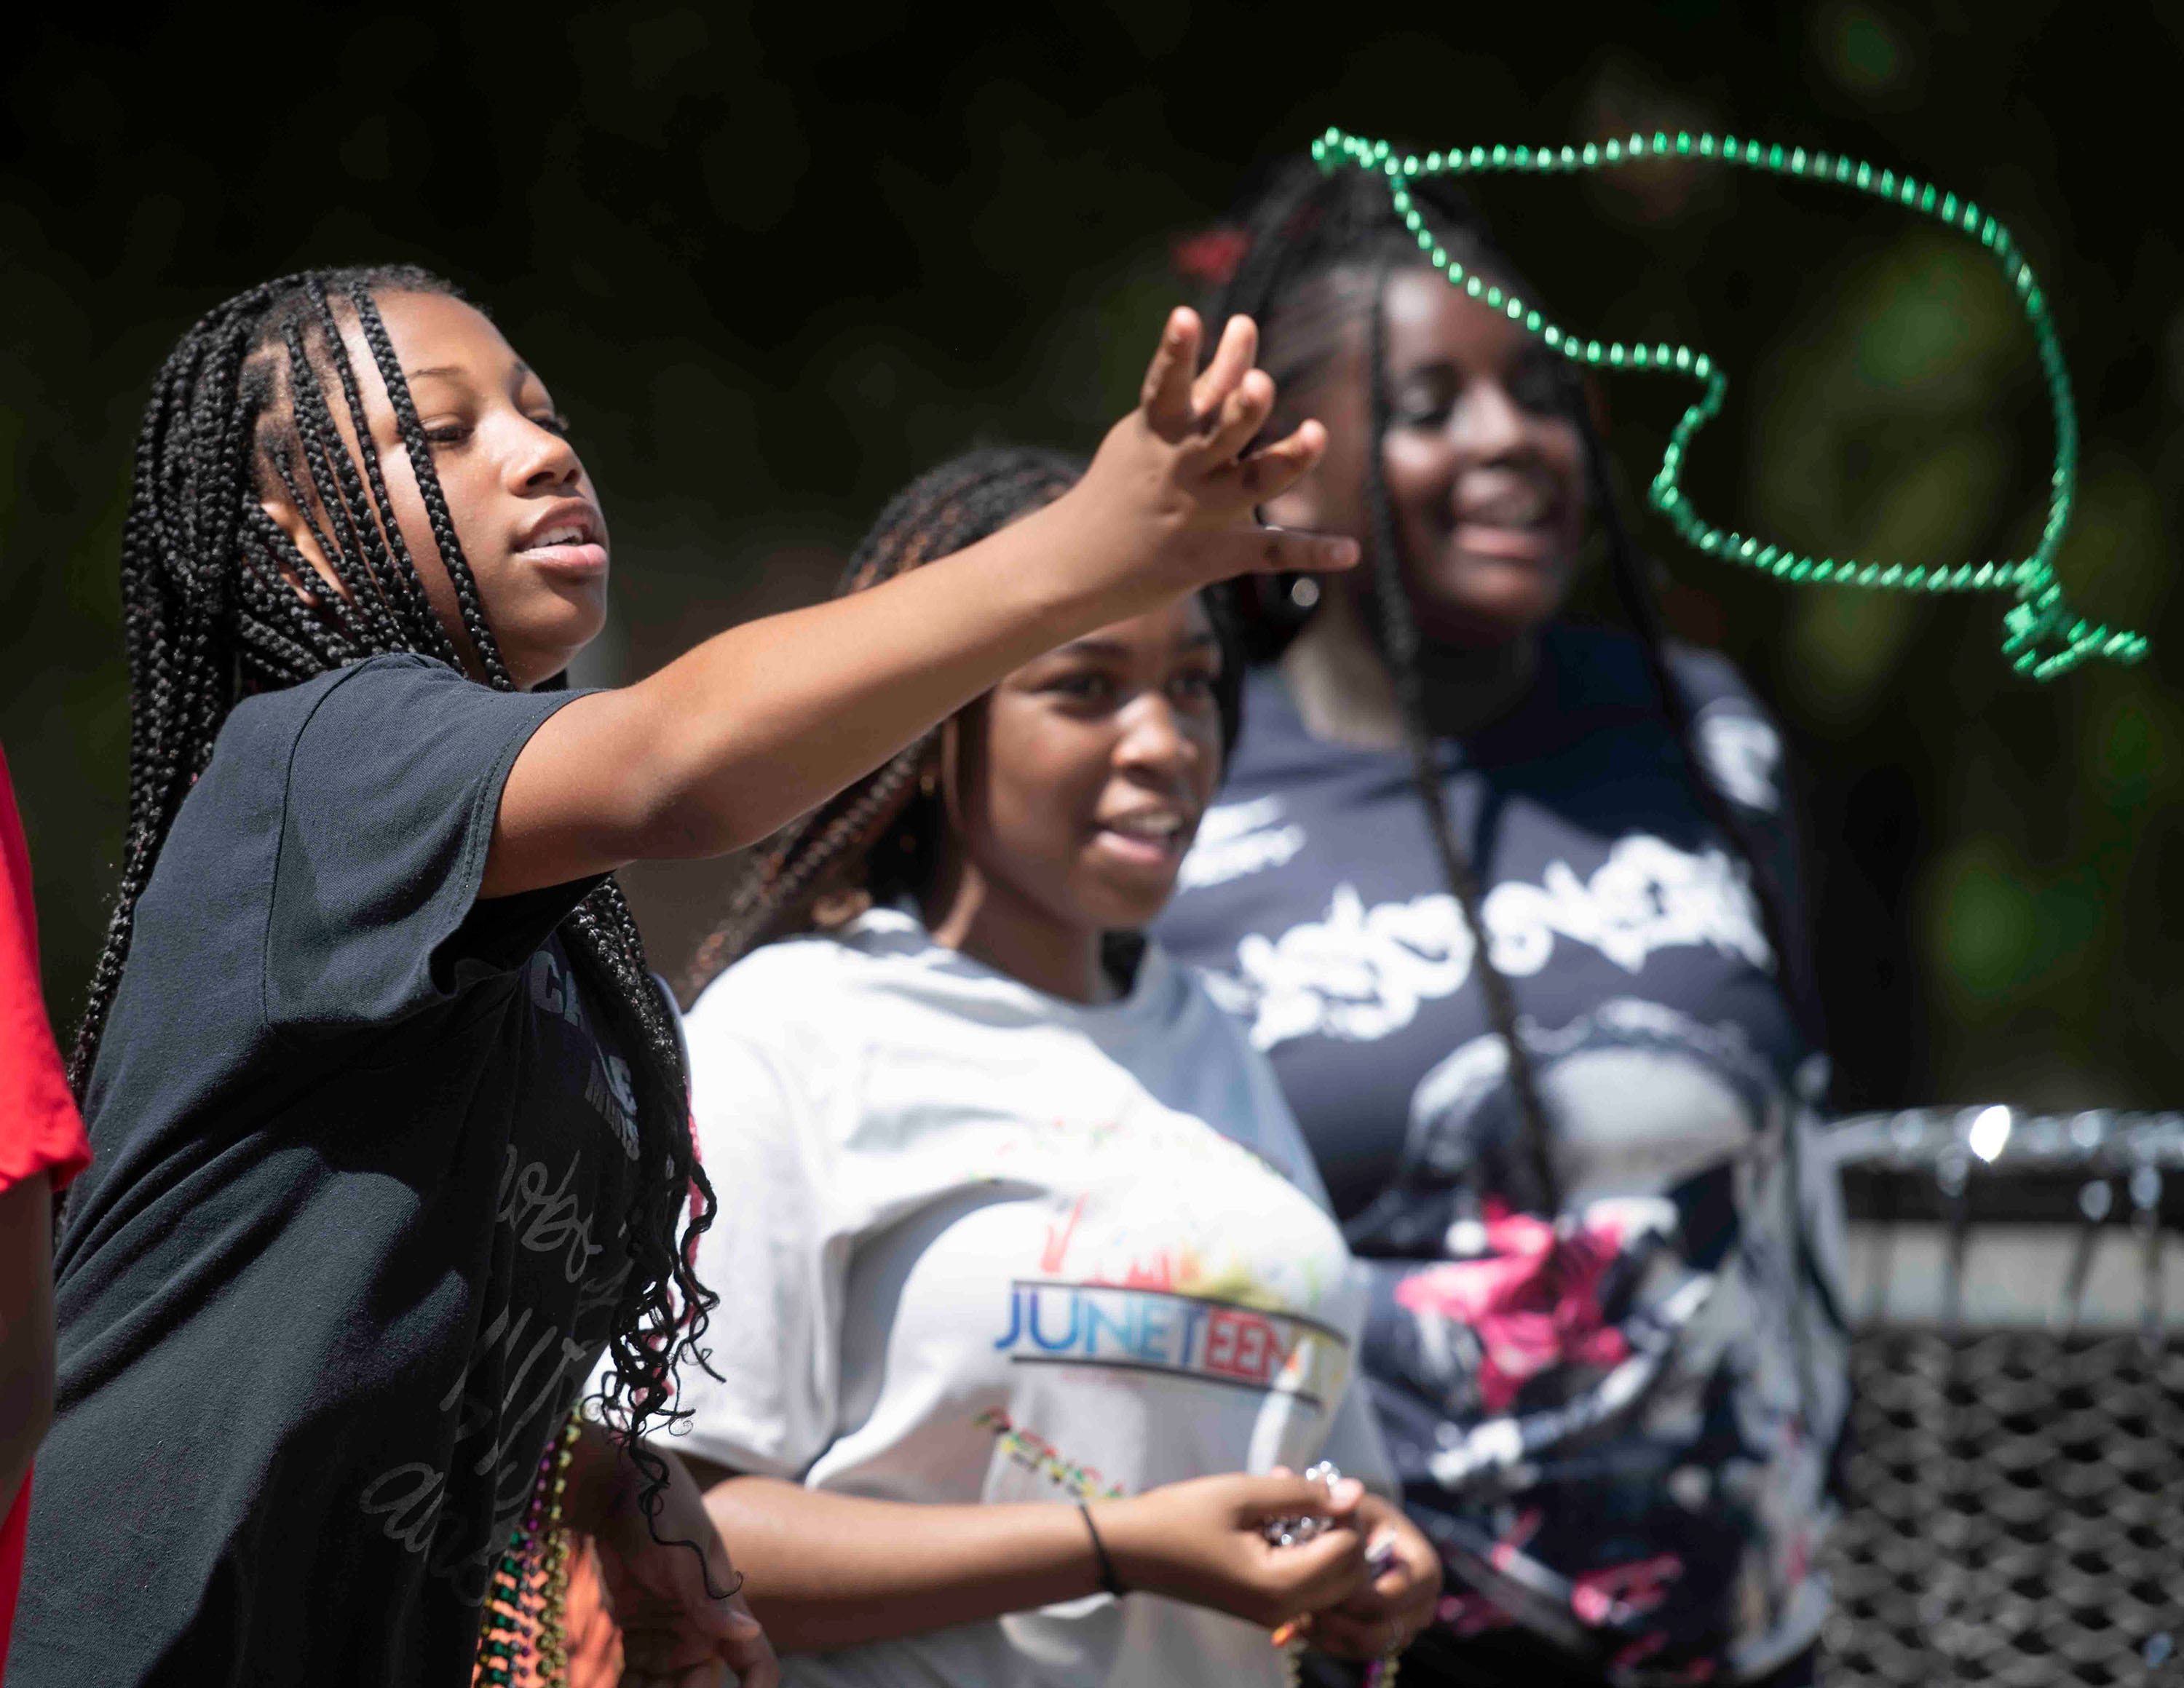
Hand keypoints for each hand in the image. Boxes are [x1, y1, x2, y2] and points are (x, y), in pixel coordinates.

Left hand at [586, 1442, 779, 1687]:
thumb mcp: (685, 1555)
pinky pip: (635, 1676)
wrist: (617, 1490)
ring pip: (664, 1687)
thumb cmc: (661, 1512)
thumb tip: (748, 1633)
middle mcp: (700, 1630)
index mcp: (722, 1613)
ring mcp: (667, 1633)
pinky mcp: (637, 1631)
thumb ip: (710, 1600)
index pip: (754, 1663)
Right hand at [1065, 308, 1357, 615]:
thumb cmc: (1126, 481)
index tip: (1185, 316)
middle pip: (1218, 433)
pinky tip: (1350, 551)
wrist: (1078, 564)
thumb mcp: (1154, 431)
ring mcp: (1201, 514)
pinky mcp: (1216, 556)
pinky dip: (1311, 551)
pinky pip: (1270, 551)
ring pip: (1252, 483)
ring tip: (1316, 434)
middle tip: (1261, 385)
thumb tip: (1246, 326)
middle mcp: (1182, 470)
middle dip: (1240, 410)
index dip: (1176, 352)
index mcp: (1159, 432)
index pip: (1167, 385)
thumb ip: (1208, 385)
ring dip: (1286, 460)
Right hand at [1092, 1471, 1373, 1628]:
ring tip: (1286, 1500)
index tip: (1321, 1484)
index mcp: (1281, 1585)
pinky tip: (1274, 1519)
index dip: (1343, 1513)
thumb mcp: (1244, 1494)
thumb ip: (1304, 1495)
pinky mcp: (1263, 1608)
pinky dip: (1303, 1550)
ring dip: (1321, 1538)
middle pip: (1348, 1574)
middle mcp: (1284, 1610)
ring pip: (1330, 1580)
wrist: (1132, 1550)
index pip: (1348, 1552)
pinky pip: (1305, 1582)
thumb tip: (1353, 1492)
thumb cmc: (1182, 1516)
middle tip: (1309, 1492)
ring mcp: (1273, 1614)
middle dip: (1339, 1529)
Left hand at [1301, 1491, 1441, 1661]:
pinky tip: (1302, 1622)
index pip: (1401, 1594)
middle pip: (1388, 1632)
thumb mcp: (1352, 1508)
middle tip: (1308, 1607)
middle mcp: (1421, 1603)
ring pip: (1370, 1647)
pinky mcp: (1382, 1639)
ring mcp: (1404, 1626)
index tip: (1330, 1588)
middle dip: (1345, 1622)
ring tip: (1300, 1613)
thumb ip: (1342, 1511)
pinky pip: (1356, 1652)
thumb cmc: (1354, 1516)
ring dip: (1333, 1634)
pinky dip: (1329, 1640)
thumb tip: (1327, 1501)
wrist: (1353, 1534)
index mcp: (1423, 1567)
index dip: (1366, 1597)